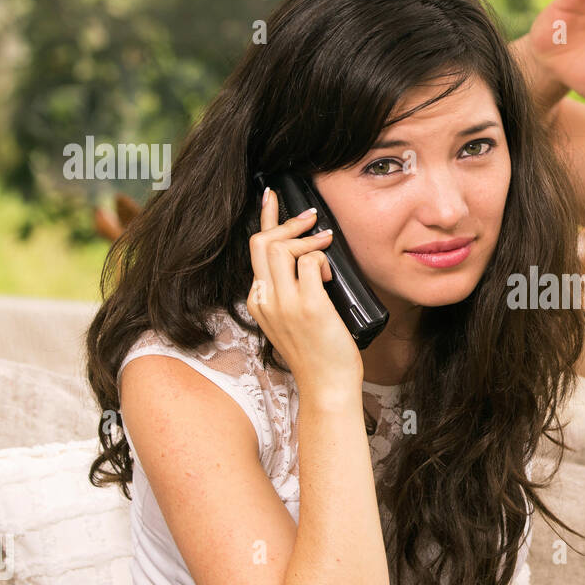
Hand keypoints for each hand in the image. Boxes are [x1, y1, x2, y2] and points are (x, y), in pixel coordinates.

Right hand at [247, 187, 363, 393]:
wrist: (327, 386)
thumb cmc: (317, 354)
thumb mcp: (292, 320)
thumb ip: (292, 292)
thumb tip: (310, 261)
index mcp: (258, 302)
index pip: (254, 251)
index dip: (266, 219)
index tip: (274, 199)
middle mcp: (266, 300)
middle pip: (262, 242)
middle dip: (285, 221)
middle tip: (310, 216)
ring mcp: (285, 303)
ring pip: (282, 247)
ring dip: (308, 238)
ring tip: (326, 242)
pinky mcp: (309, 307)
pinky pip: (310, 262)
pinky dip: (322, 258)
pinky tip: (330, 273)